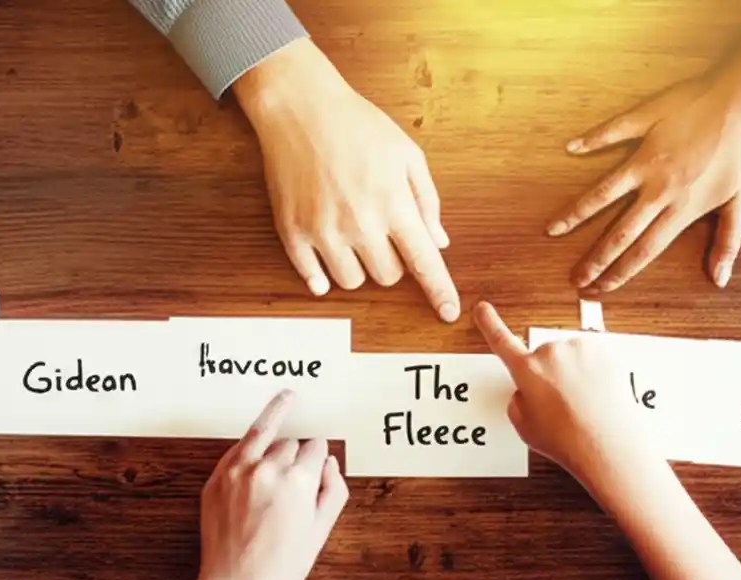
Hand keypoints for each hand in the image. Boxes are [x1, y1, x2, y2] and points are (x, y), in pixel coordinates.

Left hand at [197, 390, 348, 579]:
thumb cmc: (281, 566)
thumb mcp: (321, 530)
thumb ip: (333, 490)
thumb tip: (330, 463)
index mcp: (300, 481)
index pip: (316, 448)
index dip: (319, 458)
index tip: (316, 465)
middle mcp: (269, 469)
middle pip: (291, 444)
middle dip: (297, 456)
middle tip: (293, 480)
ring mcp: (238, 471)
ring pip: (266, 438)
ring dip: (275, 443)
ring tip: (283, 413)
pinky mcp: (217, 477)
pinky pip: (238, 446)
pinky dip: (251, 438)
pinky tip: (261, 424)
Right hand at [234, 39, 459, 322]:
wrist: (300, 106)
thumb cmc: (358, 125)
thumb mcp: (407, 154)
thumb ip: (427, 200)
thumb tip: (439, 242)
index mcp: (394, 203)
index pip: (424, 263)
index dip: (439, 291)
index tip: (448, 313)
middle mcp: (360, 223)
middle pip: (387, 277)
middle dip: (392, 263)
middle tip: (382, 234)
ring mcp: (323, 230)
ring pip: (351, 281)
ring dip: (358, 268)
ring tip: (352, 237)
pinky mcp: (293, 231)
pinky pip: (312, 276)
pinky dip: (321, 277)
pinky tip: (325, 264)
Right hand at [472, 301, 666, 508]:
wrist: (610, 445)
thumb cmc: (569, 440)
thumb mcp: (525, 426)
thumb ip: (518, 400)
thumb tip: (526, 389)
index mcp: (527, 370)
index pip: (501, 340)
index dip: (489, 323)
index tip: (483, 308)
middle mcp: (552, 352)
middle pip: (544, 356)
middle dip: (550, 374)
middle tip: (562, 403)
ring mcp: (580, 348)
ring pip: (570, 356)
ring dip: (574, 372)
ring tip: (583, 402)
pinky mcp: (605, 350)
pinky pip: (592, 357)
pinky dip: (594, 371)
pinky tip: (597, 393)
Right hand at [548, 72, 740, 291]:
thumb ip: (728, 242)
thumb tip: (719, 279)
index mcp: (682, 206)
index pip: (645, 250)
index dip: (621, 273)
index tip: (601, 289)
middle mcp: (658, 186)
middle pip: (620, 231)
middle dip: (595, 258)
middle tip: (574, 277)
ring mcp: (647, 154)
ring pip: (604, 190)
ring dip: (577, 212)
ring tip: (553, 229)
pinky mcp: (644, 121)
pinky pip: (612, 132)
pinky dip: (591, 140)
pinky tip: (571, 148)